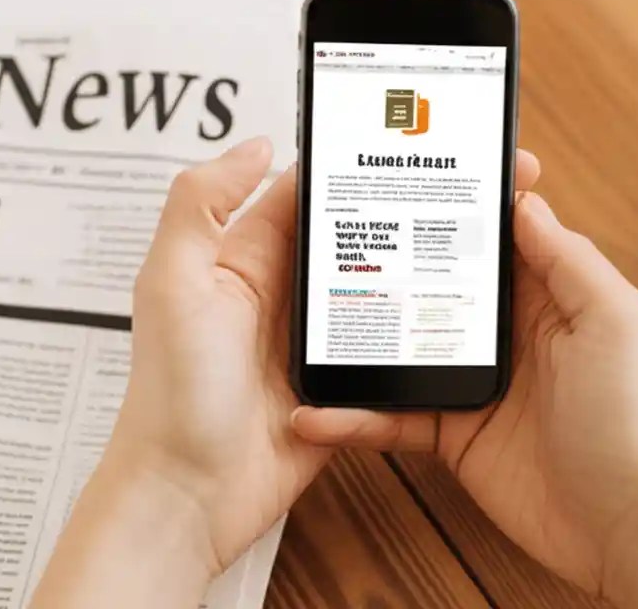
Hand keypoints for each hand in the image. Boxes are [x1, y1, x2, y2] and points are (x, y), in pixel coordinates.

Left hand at [33, 137, 540, 607]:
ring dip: (409, 273)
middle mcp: (280, 297)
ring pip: (373, 291)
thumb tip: (255, 145)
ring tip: (465, 243)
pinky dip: (410, 333)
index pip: (299, 198)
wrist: (190, 495)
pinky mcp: (340, 387)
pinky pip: (382, 349)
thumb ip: (200, 205)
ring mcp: (311, 344)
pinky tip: (450, 317)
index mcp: (241, 262)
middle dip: (389, 216)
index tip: (390, 143)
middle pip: (345, 242)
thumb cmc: (172, 394)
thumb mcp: (173, 283)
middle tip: (450, 189)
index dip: (340, 169)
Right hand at [293, 194, 637, 606]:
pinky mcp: (452, 432)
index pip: (498, 235)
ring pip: (406, 344)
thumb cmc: (632, 419)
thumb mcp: (614, 319)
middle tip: (337, 234)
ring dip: (362, 335)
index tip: (416, 173)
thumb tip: (525, 203)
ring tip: (311, 316)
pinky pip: (393, 415)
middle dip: (393, 259)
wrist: (620, 522)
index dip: (462, 205)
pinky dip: (355, 415)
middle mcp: (511, 333)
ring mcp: (476, 382)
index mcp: (551, 295)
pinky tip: (317, 411)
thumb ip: (568, 259)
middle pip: (439, 281)